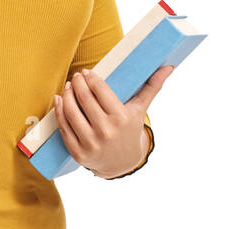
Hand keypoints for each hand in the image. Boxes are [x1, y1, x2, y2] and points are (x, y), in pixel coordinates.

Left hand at [53, 65, 173, 177]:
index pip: (100, 91)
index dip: (91, 79)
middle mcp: (106, 131)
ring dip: (66, 95)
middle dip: (77, 83)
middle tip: (76, 77)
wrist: (123, 162)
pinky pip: (64, 128)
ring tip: (68, 86)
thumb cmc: (130, 129)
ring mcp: (91, 143)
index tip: (86, 72)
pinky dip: (59, 112)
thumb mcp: (141, 109)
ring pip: (71, 112)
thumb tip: (168, 67)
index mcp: (121, 118)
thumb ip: (152, 87)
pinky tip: (59, 100)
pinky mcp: (78, 152)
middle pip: (84, 99)